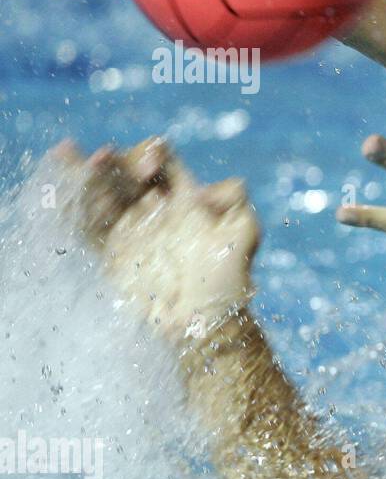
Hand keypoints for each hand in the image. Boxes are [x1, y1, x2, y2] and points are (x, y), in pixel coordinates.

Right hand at [52, 135, 258, 342]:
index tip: (150, 164)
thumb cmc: (228, 282)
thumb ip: (236, 200)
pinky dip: (68, 206)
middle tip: (103, 157)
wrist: (205, 324)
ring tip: (67, 154)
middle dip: (114, 163)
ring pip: (102, 194)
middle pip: (125, 174)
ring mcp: (130, 230)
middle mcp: (153, 210)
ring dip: (85, 175)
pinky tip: (51, 188)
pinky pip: (85, 225)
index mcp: (183, 199)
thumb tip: (206, 186)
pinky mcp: (110, 253)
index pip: (161, 163)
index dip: (152, 155)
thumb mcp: (243, 235)